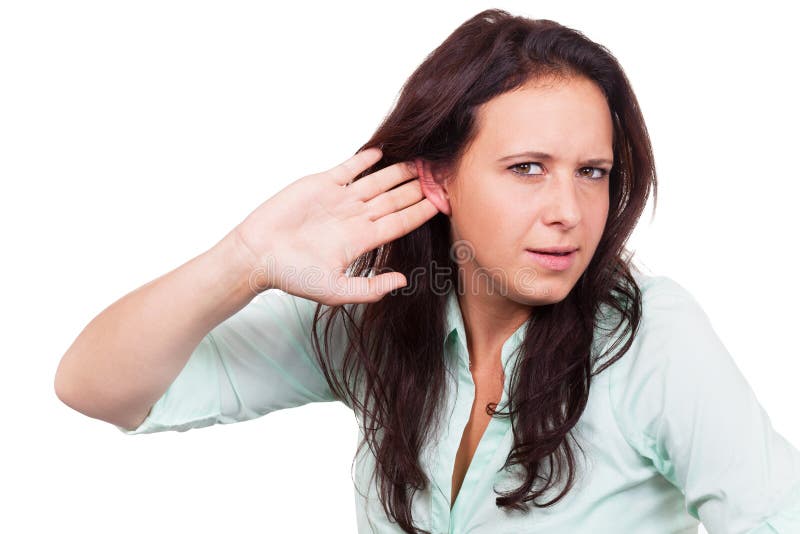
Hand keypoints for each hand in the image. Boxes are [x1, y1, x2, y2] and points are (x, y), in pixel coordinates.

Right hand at [231, 147, 439, 304]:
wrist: (258, 255)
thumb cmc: (293, 276)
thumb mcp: (336, 291)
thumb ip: (371, 288)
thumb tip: (404, 280)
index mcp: (362, 240)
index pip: (401, 222)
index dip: (422, 211)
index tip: (443, 200)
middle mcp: (355, 217)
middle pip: (395, 198)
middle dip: (419, 187)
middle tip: (441, 173)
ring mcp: (340, 199)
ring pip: (377, 181)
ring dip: (399, 171)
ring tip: (421, 160)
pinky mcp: (321, 184)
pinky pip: (349, 168)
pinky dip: (364, 159)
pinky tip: (383, 152)